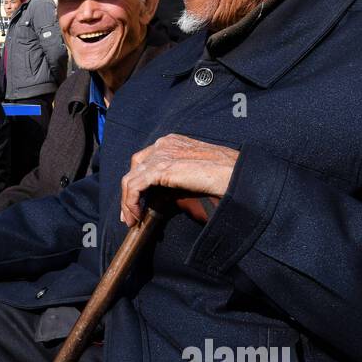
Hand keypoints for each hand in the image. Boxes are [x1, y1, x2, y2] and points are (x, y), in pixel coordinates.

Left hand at [119, 134, 238, 226]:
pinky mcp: (160, 168)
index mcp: (171, 142)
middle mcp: (163, 144)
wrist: (234, 174)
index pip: (144, 160)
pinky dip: (131, 202)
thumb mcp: (190, 177)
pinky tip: (137, 216)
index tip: (138, 203)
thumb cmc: (221, 176)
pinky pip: (134, 186)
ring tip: (132, 219)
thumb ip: (172, 182)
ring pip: (130, 178)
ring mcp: (160, 154)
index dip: (137, 182)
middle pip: (134, 168)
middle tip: (130, 215)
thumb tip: (158, 199)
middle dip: (128, 193)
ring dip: (127, 202)